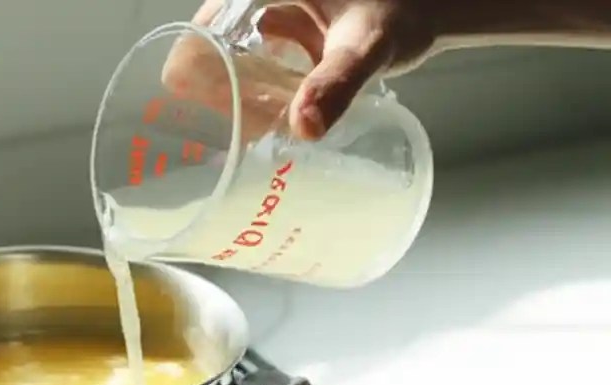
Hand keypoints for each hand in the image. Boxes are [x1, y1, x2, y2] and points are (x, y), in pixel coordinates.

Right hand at [169, 0, 438, 139]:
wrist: (435, 5)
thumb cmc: (405, 9)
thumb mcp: (367, 43)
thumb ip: (338, 81)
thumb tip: (305, 127)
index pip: (200, 30)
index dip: (188, 70)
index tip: (199, 113)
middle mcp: (254, 1)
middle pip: (206, 48)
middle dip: (211, 92)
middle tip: (229, 132)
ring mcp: (266, 14)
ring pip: (225, 59)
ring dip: (229, 96)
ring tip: (247, 132)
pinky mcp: (280, 32)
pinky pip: (248, 63)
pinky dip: (252, 93)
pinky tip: (266, 121)